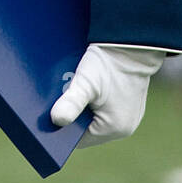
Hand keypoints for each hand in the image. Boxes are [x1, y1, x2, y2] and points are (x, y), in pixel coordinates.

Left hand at [50, 43, 164, 147]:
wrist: (132, 43)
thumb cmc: (108, 63)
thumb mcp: (86, 82)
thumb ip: (72, 102)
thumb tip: (56, 121)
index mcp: (114, 128)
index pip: (80, 139)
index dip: (63, 129)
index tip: (48, 117)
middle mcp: (124, 127)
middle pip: (88, 128)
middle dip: (72, 116)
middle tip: (56, 100)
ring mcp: (129, 115)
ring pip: (96, 117)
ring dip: (82, 107)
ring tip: (70, 92)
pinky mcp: (129, 103)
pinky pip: (105, 108)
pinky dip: (93, 101)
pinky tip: (84, 88)